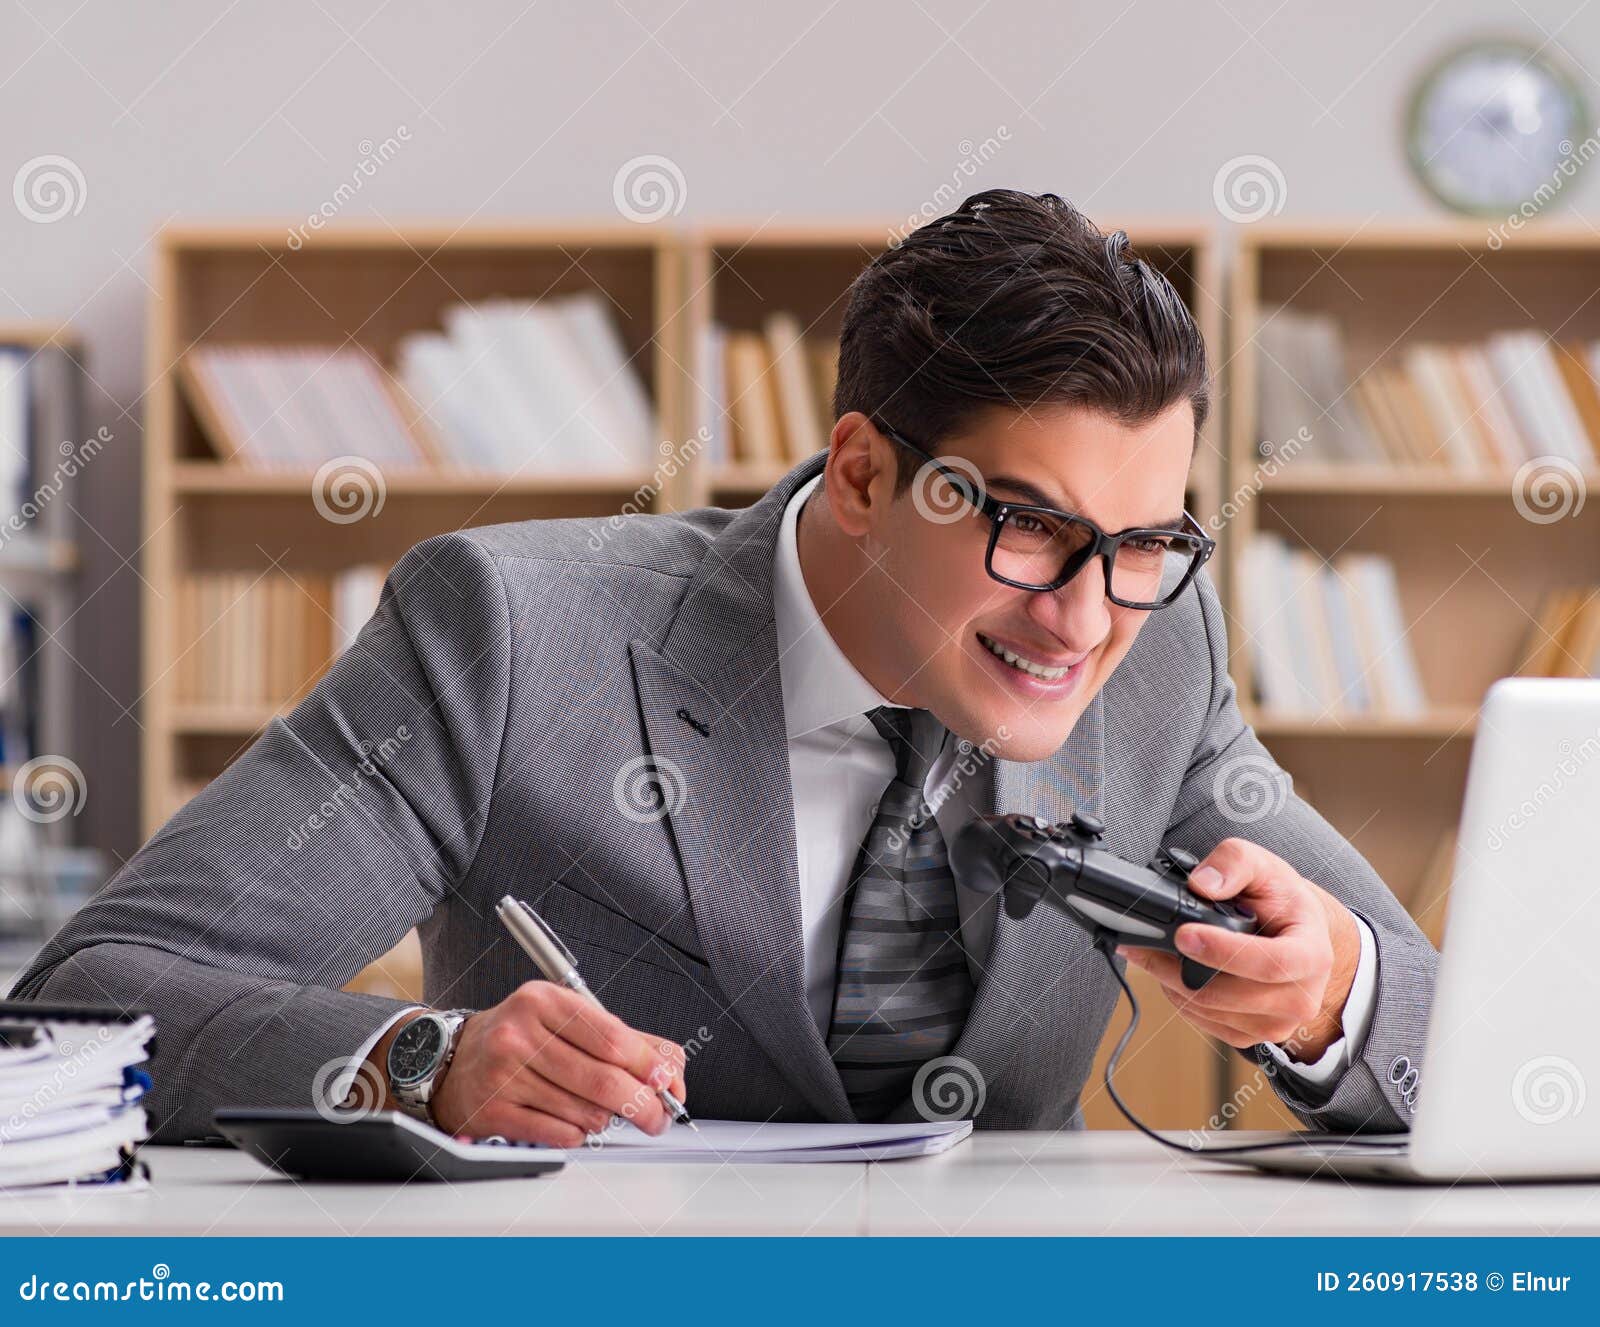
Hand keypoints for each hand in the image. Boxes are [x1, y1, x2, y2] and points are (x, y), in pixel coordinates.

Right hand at [426, 983, 686, 1147]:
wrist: (452, 1060)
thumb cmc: (520, 1039)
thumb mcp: (566, 1020)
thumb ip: (622, 1040)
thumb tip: (671, 1071)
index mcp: (544, 1001)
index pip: (614, 1038)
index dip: (650, 1065)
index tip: (668, 1083)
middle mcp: (520, 1033)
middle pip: (604, 1079)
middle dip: (643, 1105)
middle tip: (657, 1118)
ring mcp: (505, 1074)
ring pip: (585, 1111)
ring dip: (606, 1120)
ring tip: (601, 1111)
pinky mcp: (495, 1112)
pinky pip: (560, 1135)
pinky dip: (578, 1134)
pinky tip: (572, 1122)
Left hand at [1117, 837, 1359, 1061]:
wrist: (1297, 933)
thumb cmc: (1281, 900)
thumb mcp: (1264, 866)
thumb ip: (1235, 863)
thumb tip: (1203, 884)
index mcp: (1312, 955)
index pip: (1270, 963)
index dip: (1224, 951)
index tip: (1183, 934)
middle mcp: (1300, 998)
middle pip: (1228, 994)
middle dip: (1177, 967)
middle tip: (1142, 942)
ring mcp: (1277, 1024)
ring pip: (1209, 1010)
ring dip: (1170, 981)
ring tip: (1150, 951)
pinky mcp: (1251, 1036)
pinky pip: (1204, 1022)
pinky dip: (1178, 996)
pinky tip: (1170, 971)